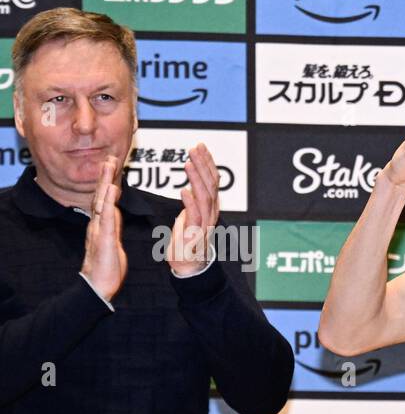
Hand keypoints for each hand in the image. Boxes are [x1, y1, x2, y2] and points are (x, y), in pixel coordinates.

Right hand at [81, 157, 125, 299]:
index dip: (108, 182)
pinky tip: (112, 189)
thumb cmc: (107, 266)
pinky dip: (109, 202)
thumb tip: (114, 213)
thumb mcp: (112, 241)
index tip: (112, 166)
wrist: (99, 285)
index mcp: (103, 224)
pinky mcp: (104, 238)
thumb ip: (112, 226)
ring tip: (108, 164)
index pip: (105, 199)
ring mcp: (100, 229)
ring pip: (102, 201)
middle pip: (101, 195)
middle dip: (105, 175)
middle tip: (109, 156)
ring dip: (105, 182)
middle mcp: (98, 224)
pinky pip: (107, 217)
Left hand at [168, 142, 219, 274]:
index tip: (200, 147)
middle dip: (203, 165)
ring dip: (197, 179)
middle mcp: (211, 213)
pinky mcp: (195, 234)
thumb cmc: (187, 240)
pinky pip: (194, 217)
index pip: (212, 180)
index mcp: (210, 207)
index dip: (207, 163)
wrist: (188, 266)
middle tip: (194, 148)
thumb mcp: (189, 216)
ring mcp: (204, 224)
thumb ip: (192, 202)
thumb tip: (190, 188)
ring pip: (205, 197)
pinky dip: (190, 203)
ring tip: (189, 163)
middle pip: (211, 185)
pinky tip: (184, 191)